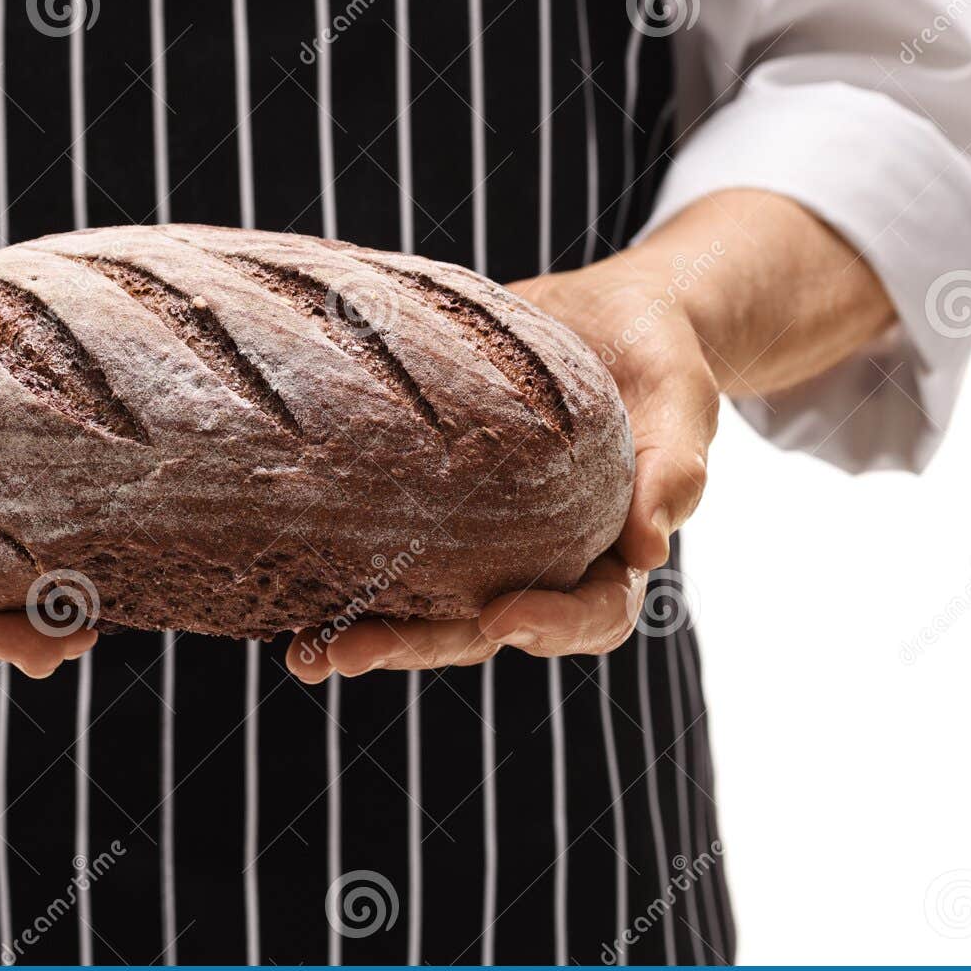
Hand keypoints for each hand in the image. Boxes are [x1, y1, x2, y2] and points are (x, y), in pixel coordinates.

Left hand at [286, 252, 719, 681]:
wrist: (606, 317)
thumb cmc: (657, 355)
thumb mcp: (683, 394)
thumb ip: (677, 463)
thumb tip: (652, 543)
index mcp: (610, 554)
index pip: (592, 614)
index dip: (550, 626)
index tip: (501, 618)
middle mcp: (541, 563)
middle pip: (482, 630)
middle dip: (416, 646)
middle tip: (345, 653)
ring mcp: (484, 544)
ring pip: (428, 608)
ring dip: (367, 631)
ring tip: (300, 651)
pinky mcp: (436, 510)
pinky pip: (392, 552)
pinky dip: (342, 573)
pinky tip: (287, 589)